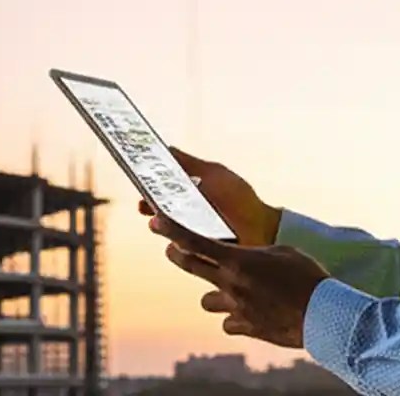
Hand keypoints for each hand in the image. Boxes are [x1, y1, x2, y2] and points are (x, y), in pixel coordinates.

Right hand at [137, 147, 282, 245]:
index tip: (136, 176)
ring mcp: (189, 234)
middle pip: (157, 208)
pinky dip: (175, 241)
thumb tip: (165, 148)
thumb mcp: (213, 174)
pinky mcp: (196, 251)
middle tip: (143, 202)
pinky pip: (179, 247)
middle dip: (148, 204)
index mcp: (186, 194)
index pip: (159, 188)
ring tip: (156, 219)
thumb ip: (189, 163)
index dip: (147, 183)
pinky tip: (174, 237)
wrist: (262, 227)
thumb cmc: (239, 198)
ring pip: (165, 228)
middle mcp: (183, 214)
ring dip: (159, 224)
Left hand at [150, 212, 328, 348]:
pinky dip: (236, 318)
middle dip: (177, 255)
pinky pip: (230, 322)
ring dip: (216, 294)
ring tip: (234, 290)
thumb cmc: (306, 276)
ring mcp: (236, 308)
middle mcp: (230, 284)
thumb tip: (245, 258)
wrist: (323, 314)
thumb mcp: (281, 251)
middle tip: (171, 249)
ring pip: (207, 300)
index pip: (195, 241)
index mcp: (238, 260)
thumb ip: (255, 253)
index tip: (155, 222)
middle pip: (191, 267)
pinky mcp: (246, 328)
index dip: (171, 230)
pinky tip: (252, 314)